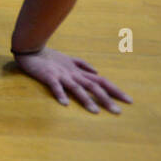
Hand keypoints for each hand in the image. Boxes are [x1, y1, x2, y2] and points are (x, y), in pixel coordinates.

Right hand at [14, 47, 131, 113]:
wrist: (31, 48)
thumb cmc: (49, 56)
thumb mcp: (69, 59)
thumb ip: (83, 65)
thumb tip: (97, 71)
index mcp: (79, 72)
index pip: (102, 81)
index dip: (115, 90)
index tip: (129, 100)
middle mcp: (73, 74)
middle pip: (93, 86)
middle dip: (106, 99)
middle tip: (118, 112)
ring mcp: (61, 75)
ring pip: (77, 88)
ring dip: (86, 99)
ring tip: (95, 111)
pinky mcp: (48, 76)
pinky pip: (55, 86)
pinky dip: (60, 94)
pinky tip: (65, 103)